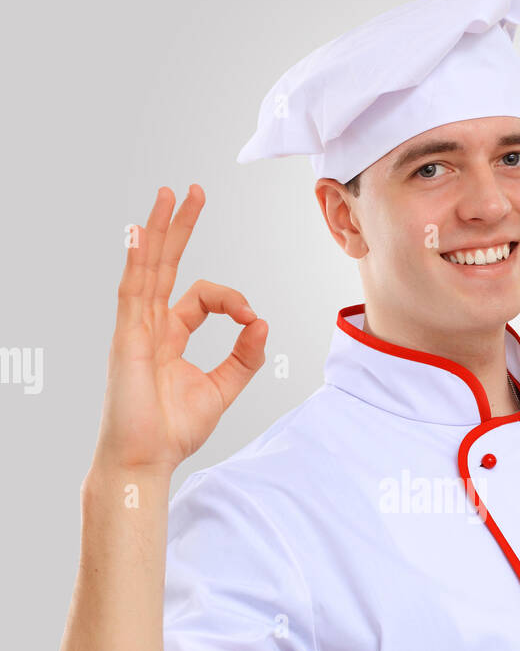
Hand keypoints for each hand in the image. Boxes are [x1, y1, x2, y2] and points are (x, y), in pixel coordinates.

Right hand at [92, 185, 267, 474]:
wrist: (145, 459)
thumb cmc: (172, 430)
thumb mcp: (221, 390)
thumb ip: (243, 358)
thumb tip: (262, 322)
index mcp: (169, 336)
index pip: (202, 297)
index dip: (233, 300)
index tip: (251, 320)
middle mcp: (149, 325)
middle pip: (165, 264)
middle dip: (180, 228)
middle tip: (193, 192)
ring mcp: (134, 328)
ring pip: (147, 267)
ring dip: (158, 229)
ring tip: (169, 194)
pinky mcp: (126, 338)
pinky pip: (131, 290)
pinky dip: (136, 259)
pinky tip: (141, 233)